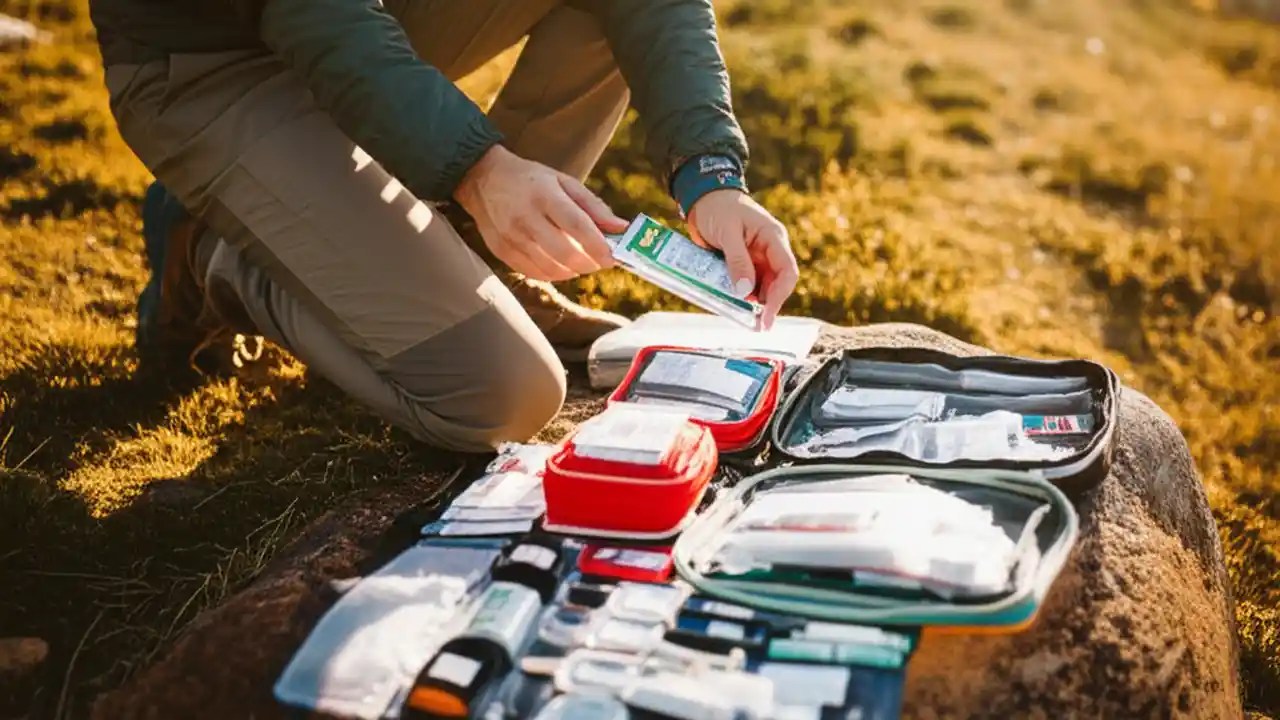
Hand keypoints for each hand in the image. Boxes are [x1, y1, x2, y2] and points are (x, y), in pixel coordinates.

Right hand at [454, 145, 627, 280]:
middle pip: (565, 253)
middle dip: (590, 263)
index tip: (613, 256)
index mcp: (544, 195)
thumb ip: (593, 206)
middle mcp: (526, 218)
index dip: (599, 246)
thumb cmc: (531, 180)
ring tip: (582, 262)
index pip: (577, 226)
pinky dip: (554, 274)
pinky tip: (562, 266)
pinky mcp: (501, 251)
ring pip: (551, 269)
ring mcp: (511, 237)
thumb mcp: (564, 182)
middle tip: (600, 261)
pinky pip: (534, 273)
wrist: (483, 179)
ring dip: (574, 271)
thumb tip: (621, 228)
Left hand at [688, 190, 798, 329]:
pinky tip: (730, 305)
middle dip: (766, 304)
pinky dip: (738, 295)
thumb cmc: (718, 207)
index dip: (779, 297)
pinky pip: (745, 284)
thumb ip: (738, 261)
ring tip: (740, 317)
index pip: (787, 272)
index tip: (766, 317)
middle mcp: (768, 250)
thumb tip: (745, 292)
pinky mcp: (741, 264)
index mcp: (773, 238)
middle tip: (753, 324)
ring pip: (761, 287)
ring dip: (751, 302)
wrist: (702, 197)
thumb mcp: (728, 233)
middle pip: (776, 284)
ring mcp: (755, 258)